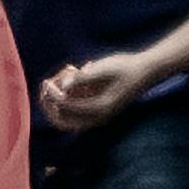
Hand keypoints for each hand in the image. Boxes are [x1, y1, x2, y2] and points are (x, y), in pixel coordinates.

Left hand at [37, 54, 159, 136]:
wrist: (143, 71)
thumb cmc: (124, 67)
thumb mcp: (102, 69)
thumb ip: (83, 78)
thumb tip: (64, 86)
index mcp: (99, 109)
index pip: (66, 108)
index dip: (52, 96)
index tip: (46, 82)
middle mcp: (98, 117)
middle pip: (63, 121)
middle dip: (50, 105)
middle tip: (45, 87)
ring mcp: (97, 115)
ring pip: (68, 118)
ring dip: (58, 101)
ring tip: (60, 78)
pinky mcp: (97, 109)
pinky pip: (75, 110)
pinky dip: (68, 97)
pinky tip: (75, 74)